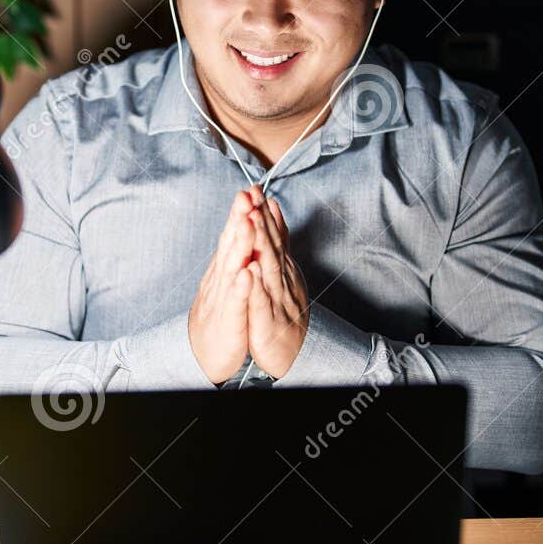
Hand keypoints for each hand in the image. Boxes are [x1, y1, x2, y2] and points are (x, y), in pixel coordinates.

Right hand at [188, 188, 258, 383]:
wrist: (205, 354)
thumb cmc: (221, 316)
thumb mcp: (229, 282)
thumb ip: (235, 255)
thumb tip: (242, 226)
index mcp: (224, 270)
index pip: (233, 236)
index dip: (241, 213)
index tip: (251, 189)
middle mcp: (220, 280)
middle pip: (230, 245)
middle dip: (239, 219)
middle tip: (246, 195)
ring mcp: (222, 300)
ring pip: (232, 268)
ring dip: (239, 245)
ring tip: (247, 222)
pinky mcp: (228, 322)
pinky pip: (235, 303)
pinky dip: (240, 287)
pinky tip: (247, 273)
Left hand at [247, 195, 308, 378]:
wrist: (291, 354)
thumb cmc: (282, 310)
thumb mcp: (282, 272)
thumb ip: (279, 240)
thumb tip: (272, 207)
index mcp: (281, 269)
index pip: (273, 236)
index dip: (264, 212)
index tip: (255, 189)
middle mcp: (282, 280)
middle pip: (272, 246)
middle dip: (261, 219)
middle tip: (253, 196)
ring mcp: (277, 301)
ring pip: (268, 269)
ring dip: (261, 244)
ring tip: (252, 220)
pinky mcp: (268, 323)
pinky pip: (262, 303)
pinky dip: (256, 286)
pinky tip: (251, 270)